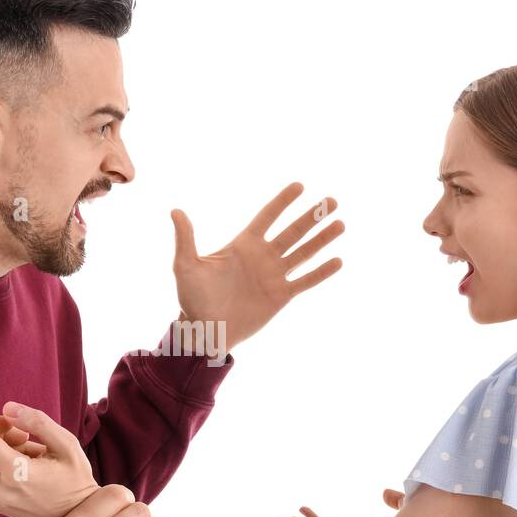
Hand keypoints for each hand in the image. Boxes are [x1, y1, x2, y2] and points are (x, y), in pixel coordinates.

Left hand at [0, 401, 98, 516]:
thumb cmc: (75, 478)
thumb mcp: (67, 445)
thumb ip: (37, 422)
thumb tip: (7, 408)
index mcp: (16, 474)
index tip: (14, 423)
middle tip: (23, 436)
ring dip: (2, 448)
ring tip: (33, 456)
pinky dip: (3, 463)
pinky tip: (27, 471)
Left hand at [170, 181, 344, 353]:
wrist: (205, 330)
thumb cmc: (192, 298)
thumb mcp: (186, 265)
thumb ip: (185, 238)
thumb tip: (175, 211)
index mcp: (243, 245)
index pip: (267, 216)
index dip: (283, 201)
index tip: (300, 185)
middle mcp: (263, 257)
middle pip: (293, 231)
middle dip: (312, 216)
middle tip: (331, 200)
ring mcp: (274, 276)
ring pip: (304, 252)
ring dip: (322, 239)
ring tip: (341, 223)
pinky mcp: (281, 296)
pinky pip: (305, 281)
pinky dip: (321, 272)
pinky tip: (338, 260)